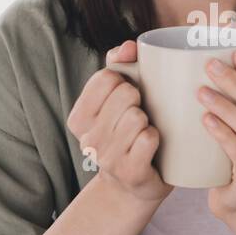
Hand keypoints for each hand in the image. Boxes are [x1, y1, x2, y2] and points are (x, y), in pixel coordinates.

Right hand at [66, 40, 171, 206]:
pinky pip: (149, 138)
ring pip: (137, 117)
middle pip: (125, 95)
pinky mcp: (129, 172)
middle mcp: (87, 139)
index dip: (124, 81)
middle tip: (139, 117)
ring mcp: (106, 158)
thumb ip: (118, 66)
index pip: (105, 77)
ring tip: (143, 133)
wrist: (133, 187)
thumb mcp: (116, 101)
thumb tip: (128, 47)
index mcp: (78, 118)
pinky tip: (152, 149)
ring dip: (148, 122)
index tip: (128, 97)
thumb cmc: (128, 134)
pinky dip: (156, 139)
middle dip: (139, 101)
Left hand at [198, 48, 235, 216]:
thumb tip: (208, 57)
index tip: (235, 51)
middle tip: (210, 66)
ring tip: (201, 92)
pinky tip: (206, 120)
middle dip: (235, 81)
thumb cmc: (230, 153)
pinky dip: (223, 134)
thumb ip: (231, 97)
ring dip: (225, 106)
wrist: (235, 198)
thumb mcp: (235, 122)